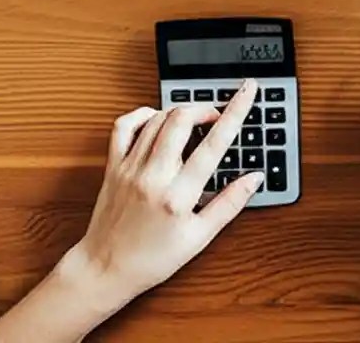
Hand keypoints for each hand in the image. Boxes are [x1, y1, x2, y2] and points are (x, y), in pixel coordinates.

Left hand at [60, 80, 264, 307]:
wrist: (105, 269)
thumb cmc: (152, 259)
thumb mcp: (200, 237)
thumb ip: (230, 203)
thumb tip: (254, 178)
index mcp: (178, 196)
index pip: (214, 143)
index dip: (235, 111)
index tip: (247, 91)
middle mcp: (153, 176)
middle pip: (181, 119)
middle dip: (204, 107)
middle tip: (217, 115)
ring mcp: (130, 168)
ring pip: (156, 119)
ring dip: (179, 111)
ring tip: (192, 121)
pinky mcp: (113, 166)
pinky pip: (124, 126)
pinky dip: (143, 115)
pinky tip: (155, 119)